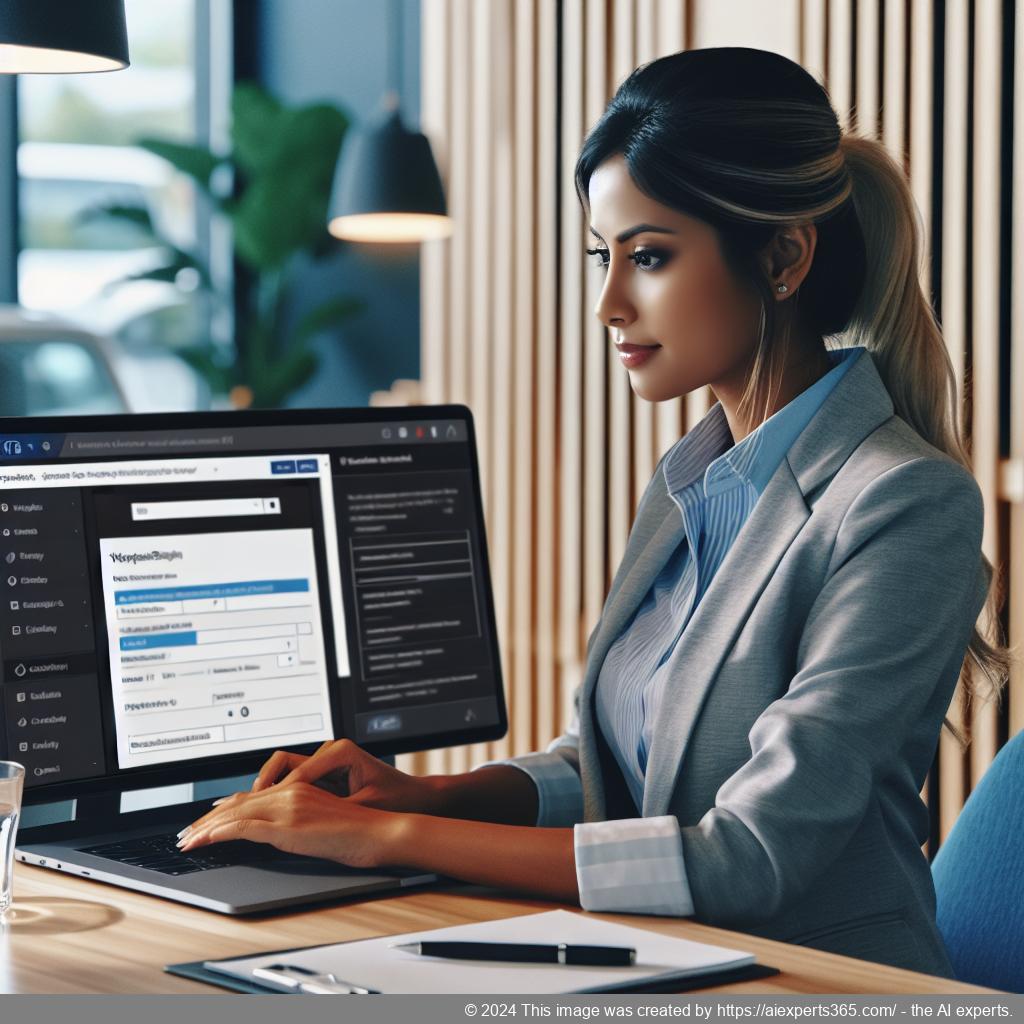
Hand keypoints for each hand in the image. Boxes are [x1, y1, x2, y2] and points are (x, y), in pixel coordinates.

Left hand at [177, 782, 404, 867]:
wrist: (380, 832)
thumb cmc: (361, 830)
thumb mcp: (323, 820)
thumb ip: (298, 819)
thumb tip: (277, 831)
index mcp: (299, 788)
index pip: (251, 797)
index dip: (224, 809)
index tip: (204, 821)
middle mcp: (290, 792)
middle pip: (237, 803)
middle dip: (207, 820)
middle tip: (186, 833)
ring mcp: (288, 807)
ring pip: (235, 813)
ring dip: (205, 828)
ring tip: (187, 841)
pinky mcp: (288, 826)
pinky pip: (245, 827)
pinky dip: (219, 833)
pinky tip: (205, 841)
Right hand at [247, 738, 439, 813]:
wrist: (414, 799)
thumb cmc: (396, 800)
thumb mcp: (364, 806)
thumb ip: (334, 808)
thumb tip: (298, 812)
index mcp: (339, 753)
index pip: (294, 774)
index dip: (271, 796)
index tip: (252, 813)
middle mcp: (329, 752)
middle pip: (280, 765)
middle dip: (258, 789)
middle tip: (235, 811)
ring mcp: (325, 762)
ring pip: (281, 771)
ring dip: (264, 790)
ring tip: (244, 811)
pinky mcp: (324, 774)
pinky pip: (291, 779)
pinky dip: (276, 793)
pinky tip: (264, 810)